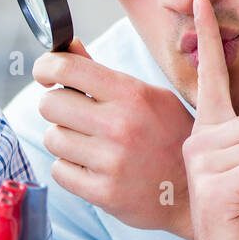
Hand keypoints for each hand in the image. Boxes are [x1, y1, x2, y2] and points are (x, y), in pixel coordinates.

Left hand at [35, 38, 194, 239]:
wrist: (194, 192)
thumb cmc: (170, 138)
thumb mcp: (150, 97)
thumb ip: (105, 75)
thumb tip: (68, 47)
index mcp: (132, 94)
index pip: (67, 68)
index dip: (45, 68)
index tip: (44, 75)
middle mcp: (120, 125)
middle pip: (50, 104)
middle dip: (56, 108)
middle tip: (74, 116)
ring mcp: (111, 161)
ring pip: (52, 138)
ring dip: (64, 140)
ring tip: (90, 145)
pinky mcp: (103, 192)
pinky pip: (59, 170)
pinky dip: (69, 168)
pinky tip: (92, 167)